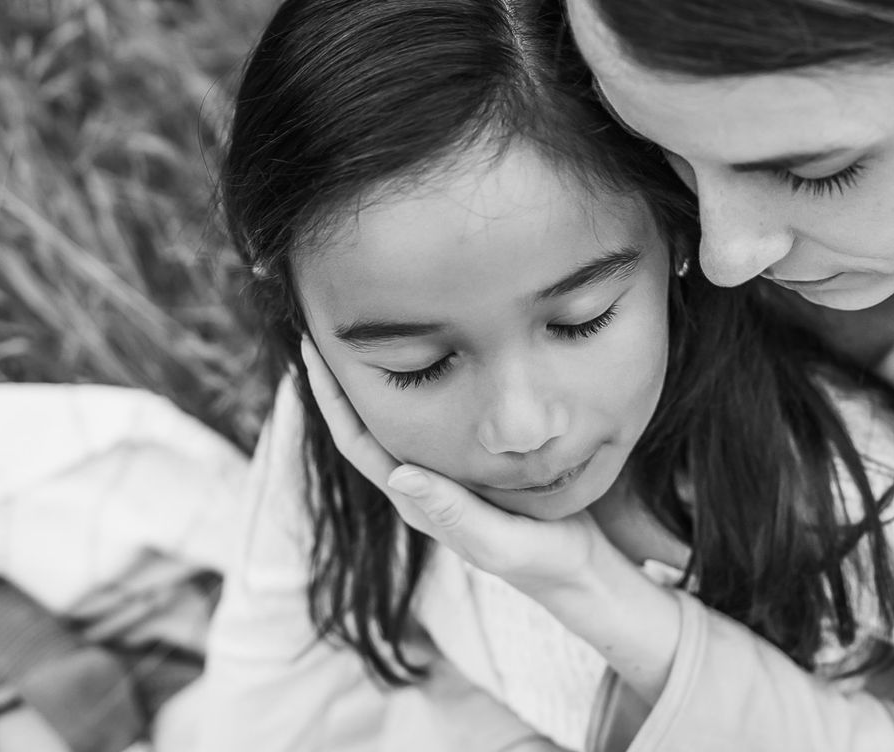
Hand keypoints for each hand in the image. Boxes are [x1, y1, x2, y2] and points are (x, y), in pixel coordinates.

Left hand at [299, 337, 608, 598]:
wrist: (579, 571)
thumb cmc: (541, 557)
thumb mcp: (498, 539)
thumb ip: (452, 512)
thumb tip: (397, 474)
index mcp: (418, 500)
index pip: (356, 441)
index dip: (330, 397)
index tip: (314, 349)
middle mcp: (423, 485)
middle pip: (365, 425)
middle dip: (343, 379)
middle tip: (329, 323)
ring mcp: (447, 475)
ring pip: (396, 419)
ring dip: (377, 380)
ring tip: (368, 333)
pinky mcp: (474, 465)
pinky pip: (432, 418)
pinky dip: (421, 385)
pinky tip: (433, 357)